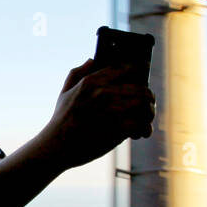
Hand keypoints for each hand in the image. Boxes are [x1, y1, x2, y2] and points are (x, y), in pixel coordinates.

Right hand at [37, 59, 154, 168]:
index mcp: (92, 81)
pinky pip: (141, 124)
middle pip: (142, 88)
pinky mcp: (117, 129)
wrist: (56, 146)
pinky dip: (144, 129)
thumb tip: (91, 60)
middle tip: (149, 104)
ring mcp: (111, 111)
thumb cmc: (61, 120)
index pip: (126, 68)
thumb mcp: (65, 92)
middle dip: (149, 97)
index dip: (139, 71)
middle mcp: (104, 93)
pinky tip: (141, 133)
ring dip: (150, 113)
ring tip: (147, 119)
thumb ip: (77, 73)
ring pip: (145, 106)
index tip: (144, 75)